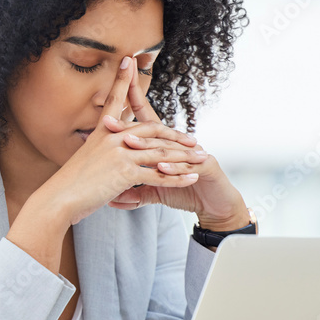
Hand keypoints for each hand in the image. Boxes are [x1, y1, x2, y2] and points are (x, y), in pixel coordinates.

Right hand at [44, 56, 208, 225]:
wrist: (58, 199)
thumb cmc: (69, 184)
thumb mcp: (84, 160)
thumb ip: (99, 152)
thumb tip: (105, 150)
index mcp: (102, 133)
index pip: (115, 100)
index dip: (123, 80)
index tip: (129, 60)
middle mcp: (112, 138)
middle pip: (152, 129)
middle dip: (175, 135)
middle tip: (193, 139)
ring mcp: (120, 154)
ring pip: (160, 153)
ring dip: (184, 157)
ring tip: (201, 158)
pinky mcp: (125, 172)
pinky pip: (158, 174)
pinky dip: (178, 177)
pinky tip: (193, 177)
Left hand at [102, 58, 249, 229]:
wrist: (216, 206)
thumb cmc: (186, 193)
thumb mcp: (156, 191)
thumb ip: (135, 193)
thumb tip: (110, 200)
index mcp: (165, 146)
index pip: (144, 125)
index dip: (127, 117)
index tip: (103, 113)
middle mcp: (178, 145)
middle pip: (151, 131)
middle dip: (130, 125)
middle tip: (108, 122)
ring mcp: (193, 153)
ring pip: (166, 148)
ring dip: (146, 145)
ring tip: (127, 142)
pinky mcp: (207, 165)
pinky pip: (187, 166)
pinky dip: (173, 169)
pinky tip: (159, 168)